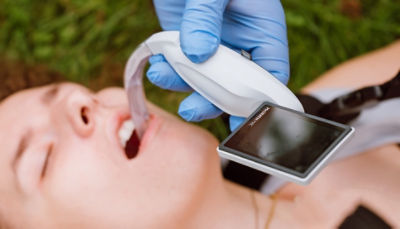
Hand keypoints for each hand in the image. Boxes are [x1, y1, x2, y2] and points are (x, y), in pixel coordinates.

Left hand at [148, 0, 288, 130]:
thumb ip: (206, 17)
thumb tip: (197, 54)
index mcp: (262, 30)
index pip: (271, 74)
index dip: (262, 100)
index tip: (244, 117)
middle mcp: (240, 44)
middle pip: (235, 87)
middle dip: (215, 102)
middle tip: (194, 109)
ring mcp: (213, 46)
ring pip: (204, 81)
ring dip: (183, 86)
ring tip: (163, 75)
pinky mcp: (187, 43)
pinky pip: (180, 67)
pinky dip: (168, 71)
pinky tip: (157, 65)